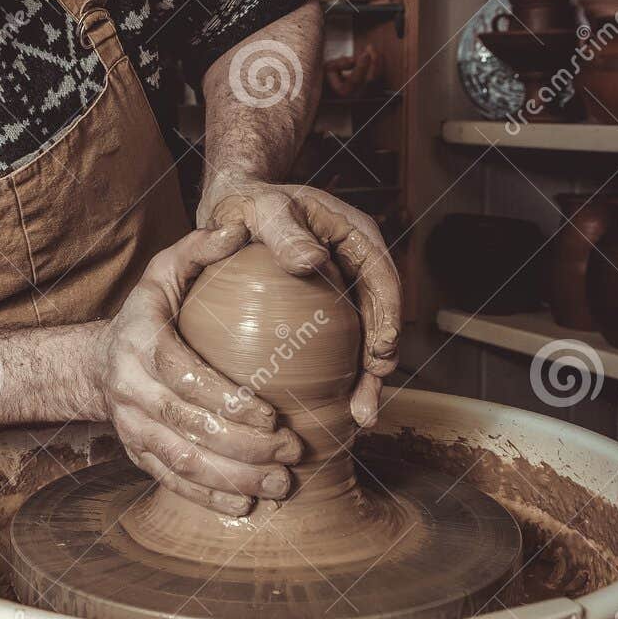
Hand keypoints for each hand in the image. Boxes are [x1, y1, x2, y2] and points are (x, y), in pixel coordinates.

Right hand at [94, 225, 303, 516]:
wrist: (96, 362)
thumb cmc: (148, 314)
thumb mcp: (164, 272)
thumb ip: (199, 250)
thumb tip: (238, 228)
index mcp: (140, 342)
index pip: (183, 376)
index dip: (226, 400)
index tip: (272, 414)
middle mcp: (130, 389)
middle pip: (186, 427)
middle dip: (243, 446)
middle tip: (292, 454)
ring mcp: (131, 427)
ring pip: (181, 461)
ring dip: (233, 478)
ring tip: (280, 483)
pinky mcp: (137, 454)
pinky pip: (171, 481)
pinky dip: (208, 497)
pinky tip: (246, 506)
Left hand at [197, 179, 400, 428]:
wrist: (231, 206)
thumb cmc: (247, 202)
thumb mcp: (263, 210)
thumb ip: (284, 231)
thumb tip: (311, 261)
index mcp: (355, 234)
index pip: (382, 277)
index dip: (386, 318)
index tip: (379, 354)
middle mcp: (357, 261)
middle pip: (381, 314)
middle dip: (380, 362)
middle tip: (368, 403)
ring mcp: (344, 284)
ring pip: (366, 333)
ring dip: (366, 376)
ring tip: (360, 415)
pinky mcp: (326, 305)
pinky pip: (342, 339)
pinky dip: (343, 370)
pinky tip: (335, 403)